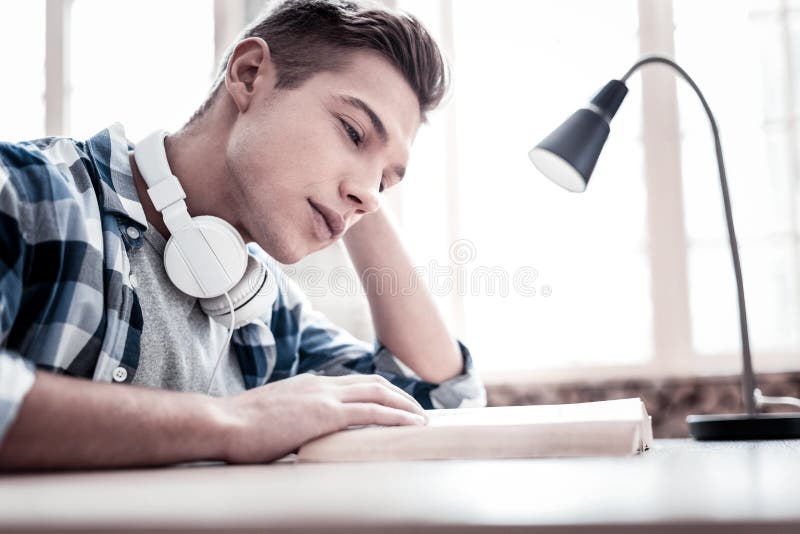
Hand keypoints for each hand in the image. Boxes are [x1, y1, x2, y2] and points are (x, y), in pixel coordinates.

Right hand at [216, 373, 427, 463]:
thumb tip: (300, 435)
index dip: (377, 392)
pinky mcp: (325, 413)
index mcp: (309, 385)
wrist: (222, 424)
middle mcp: (321, 384)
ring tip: (422, 420)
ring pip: (378, 393)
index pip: (352, 383)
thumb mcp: (273, 418)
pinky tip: (411, 426)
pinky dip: (396, 417)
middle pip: (372, 383)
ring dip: (404, 405)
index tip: (392, 404)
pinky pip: (371, 412)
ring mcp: (324, 396)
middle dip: (398, 396)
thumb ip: (293, 420)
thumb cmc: (239, 428)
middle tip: (416, 412)